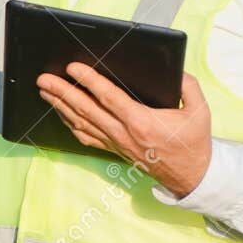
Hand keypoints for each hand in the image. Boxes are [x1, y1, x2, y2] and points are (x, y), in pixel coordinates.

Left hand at [36, 64, 212, 197]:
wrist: (190, 175)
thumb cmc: (193, 142)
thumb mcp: (199, 110)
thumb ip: (188, 85)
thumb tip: (175, 69)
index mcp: (142, 122)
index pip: (108, 98)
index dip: (89, 81)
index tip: (73, 67)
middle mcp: (124, 133)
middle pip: (85, 110)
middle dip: (62, 92)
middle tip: (43, 78)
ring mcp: (116, 143)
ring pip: (81, 123)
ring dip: (60, 106)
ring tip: (44, 91)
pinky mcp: (114, 149)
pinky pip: (86, 137)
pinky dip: (70, 124)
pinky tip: (61, 113)